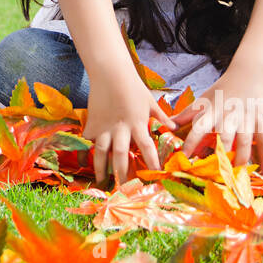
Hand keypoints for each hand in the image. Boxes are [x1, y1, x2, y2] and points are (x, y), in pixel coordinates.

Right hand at [84, 71, 170, 185]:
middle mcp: (120, 128)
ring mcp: (104, 126)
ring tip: (103, 181)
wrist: (110, 72)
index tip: (155, 175)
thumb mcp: (150, 101)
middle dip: (123, 174)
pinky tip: (88, 158)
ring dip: (102, 168)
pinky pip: (90, 139)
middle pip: (121, 155)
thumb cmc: (133, 86)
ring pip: (101, 152)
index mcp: (137, 123)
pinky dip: (89, 148)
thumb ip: (161, 117)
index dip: (151, 162)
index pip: (146, 147)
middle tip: (124, 190)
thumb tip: (173, 129)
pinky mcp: (92, 123)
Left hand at [168, 66, 262, 173]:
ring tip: (238, 175)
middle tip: (216, 174)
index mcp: (212, 110)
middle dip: (221, 154)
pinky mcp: (260, 119)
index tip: (185, 157)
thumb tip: (167, 125)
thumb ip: (186, 114)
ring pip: (245, 140)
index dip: (191, 142)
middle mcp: (228, 115)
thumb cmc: (223, 89)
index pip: (199, 127)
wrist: (249, 72)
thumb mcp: (203, 99)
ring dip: (242, 158)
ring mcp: (246, 117)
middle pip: (224, 136)